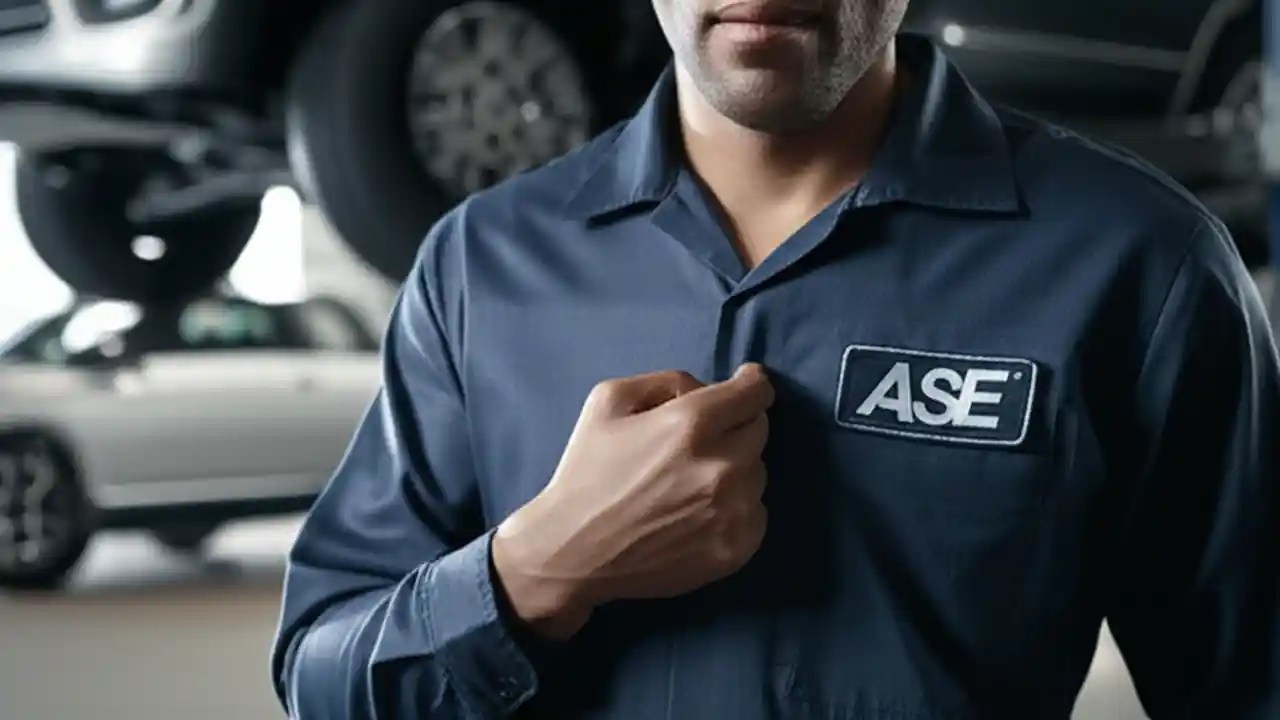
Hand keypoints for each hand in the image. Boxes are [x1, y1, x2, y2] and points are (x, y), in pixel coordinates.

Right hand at [492, 363, 773, 640]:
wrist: (572, 551)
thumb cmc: (586, 471)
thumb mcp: (609, 400)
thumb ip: (667, 380)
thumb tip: (708, 388)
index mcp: (691, 424)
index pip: (757, 392)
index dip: (751, 384)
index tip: (746, 384)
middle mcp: (721, 466)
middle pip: (759, 430)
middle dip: (735, 426)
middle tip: (701, 441)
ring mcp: (732, 512)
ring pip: (758, 473)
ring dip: (735, 469)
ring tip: (692, 481)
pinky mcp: (735, 549)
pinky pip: (756, 513)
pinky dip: (736, 507)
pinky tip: (699, 512)